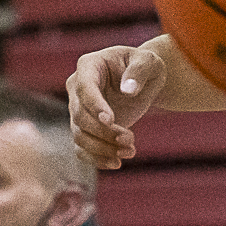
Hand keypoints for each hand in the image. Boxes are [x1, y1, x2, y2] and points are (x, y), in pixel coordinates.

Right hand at [67, 45, 166, 168]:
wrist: (144, 81)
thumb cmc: (145, 66)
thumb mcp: (149, 61)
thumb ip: (139, 71)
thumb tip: (127, 90)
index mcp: (89, 66)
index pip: (85, 88)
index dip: (95, 106)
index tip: (111, 120)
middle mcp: (77, 88)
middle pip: (80, 116)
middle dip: (104, 132)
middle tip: (131, 139)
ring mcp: (79, 110)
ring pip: (80, 135)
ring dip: (103, 148)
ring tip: (130, 151)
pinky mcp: (86, 129)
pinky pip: (82, 148)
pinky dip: (96, 159)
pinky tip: (116, 163)